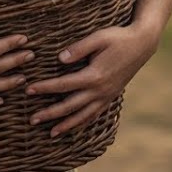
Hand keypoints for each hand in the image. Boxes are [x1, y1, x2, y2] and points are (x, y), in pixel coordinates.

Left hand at [24, 24, 159, 137]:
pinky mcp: (111, 96)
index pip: (64, 84)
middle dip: (50, 113)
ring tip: (51, 133)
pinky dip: (83, 122)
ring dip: (66, 125)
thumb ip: (79, 48)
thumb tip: (60, 59)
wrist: (142, 44)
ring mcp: (107, 96)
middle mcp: (100, 90)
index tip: (29, 90)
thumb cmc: (119, 38)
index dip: (45, 88)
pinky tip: (74, 127)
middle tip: (32, 120)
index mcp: (94, 75)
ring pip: (83, 115)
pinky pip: (95, 114)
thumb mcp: (99, 37)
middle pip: (70, 106)